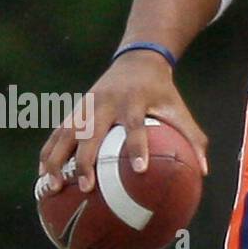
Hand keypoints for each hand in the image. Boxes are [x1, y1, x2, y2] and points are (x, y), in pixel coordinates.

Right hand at [38, 49, 208, 194]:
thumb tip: (205, 173)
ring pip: (64, 133)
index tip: (139, 171)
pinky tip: (42, 178)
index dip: (137, 146)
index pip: (135, 125)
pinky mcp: (74, 110)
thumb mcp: (179, 110)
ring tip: (52, 188)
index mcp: (133, 102)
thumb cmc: (162, 93)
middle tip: (87, 188)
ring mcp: (85, 106)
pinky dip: (48, 154)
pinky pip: (56, 134)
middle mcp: (105, 103)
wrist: (136, 61)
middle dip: (86, 160)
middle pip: (91, 133)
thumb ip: (193, 139)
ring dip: (56, 160)